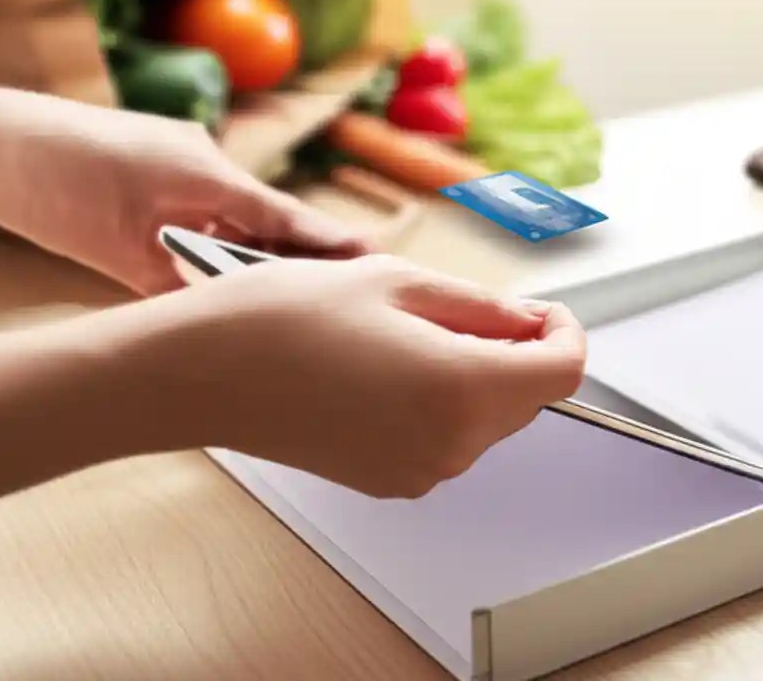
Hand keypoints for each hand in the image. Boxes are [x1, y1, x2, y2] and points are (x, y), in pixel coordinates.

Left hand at [0, 83, 372, 295]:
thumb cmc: (52, 188)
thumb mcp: (120, 254)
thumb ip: (180, 283)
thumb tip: (222, 312)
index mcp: (207, 176)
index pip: (285, 219)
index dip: (331, 245)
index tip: (375, 261)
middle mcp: (204, 162)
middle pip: (267, 220)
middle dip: (294, 258)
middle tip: (334, 294)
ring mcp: (183, 159)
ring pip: (237, 217)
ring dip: (251, 252)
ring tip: (280, 296)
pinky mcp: (161, 165)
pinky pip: (208, 208)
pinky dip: (218, 237)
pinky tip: (221, 270)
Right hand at [126, 254, 586, 497]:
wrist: (198, 373)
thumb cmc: (282, 318)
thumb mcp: (397, 281)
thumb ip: (481, 306)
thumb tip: (530, 320)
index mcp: (462, 388)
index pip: (563, 370)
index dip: (563, 331)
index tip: (540, 310)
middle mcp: (450, 445)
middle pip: (528, 397)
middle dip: (515, 349)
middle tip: (462, 308)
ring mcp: (419, 471)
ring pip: (487, 417)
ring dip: (474, 374)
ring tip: (408, 332)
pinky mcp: (389, 480)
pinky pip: (446, 438)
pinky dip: (440, 402)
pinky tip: (387, 368)